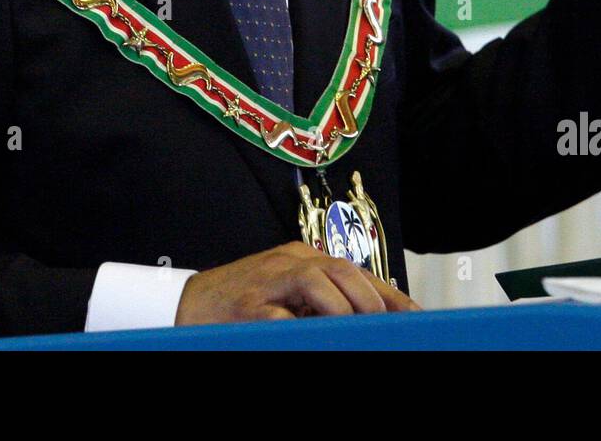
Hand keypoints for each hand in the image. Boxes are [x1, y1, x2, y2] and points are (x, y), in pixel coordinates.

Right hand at [174, 241, 420, 323]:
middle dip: (369, 298)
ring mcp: (266, 282)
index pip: (354, 269)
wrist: (184, 305)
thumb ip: (320, 302)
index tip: (415, 316)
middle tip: (385, 327)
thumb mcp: (286, 296)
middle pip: (339, 268)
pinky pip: (280, 315)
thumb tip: (367, 321)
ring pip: (314, 281)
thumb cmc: (242, 304)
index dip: (388, 294)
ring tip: (354, 331)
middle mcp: (287, 263)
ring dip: (341, 307)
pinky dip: (300, 328)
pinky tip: (315, 341)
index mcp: (300, 258)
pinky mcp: (247, 306)